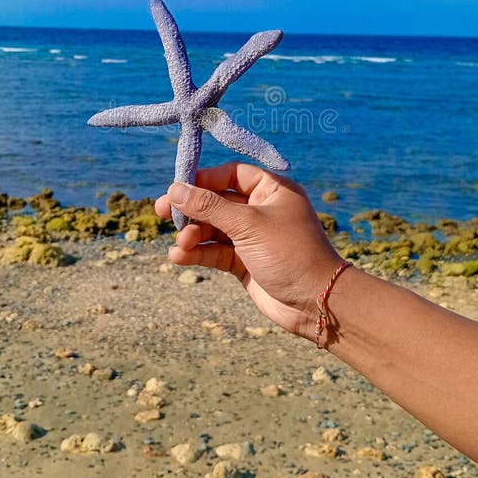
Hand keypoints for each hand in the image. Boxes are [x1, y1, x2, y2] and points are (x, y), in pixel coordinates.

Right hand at [154, 163, 341, 339]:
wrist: (316, 303)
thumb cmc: (290, 254)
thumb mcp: (248, 225)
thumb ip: (210, 206)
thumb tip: (175, 189)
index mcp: (272, 190)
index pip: (231, 174)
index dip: (204, 179)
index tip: (177, 186)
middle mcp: (261, 210)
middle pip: (217, 201)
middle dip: (191, 208)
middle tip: (161, 211)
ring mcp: (252, 237)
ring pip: (212, 228)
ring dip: (193, 234)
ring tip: (181, 244)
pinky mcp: (244, 262)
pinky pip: (214, 252)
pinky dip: (197, 253)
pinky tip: (180, 257)